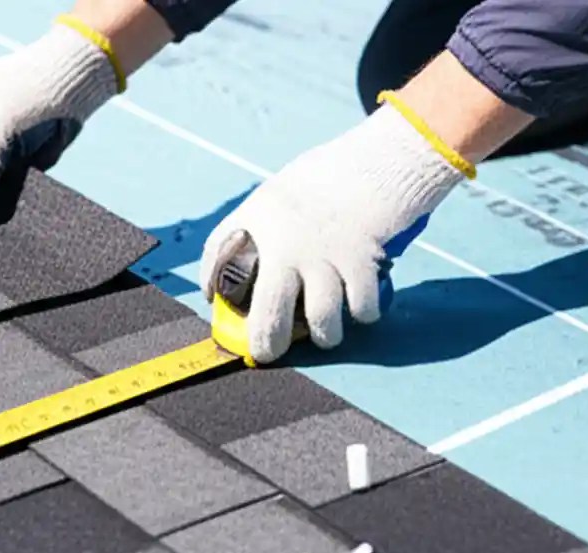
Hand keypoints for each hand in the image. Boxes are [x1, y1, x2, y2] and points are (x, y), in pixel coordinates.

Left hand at [200, 102, 468, 362]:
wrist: (375, 163)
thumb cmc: (321, 184)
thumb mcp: (271, 198)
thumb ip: (244, 234)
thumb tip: (213, 289)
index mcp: (260, 220)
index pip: (218, 252)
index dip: (212, 285)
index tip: (216, 305)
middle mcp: (290, 244)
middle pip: (271, 312)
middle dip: (269, 343)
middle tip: (269, 354)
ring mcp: (327, 256)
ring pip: (323, 320)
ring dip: (326, 335)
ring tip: (326, 333)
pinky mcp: (363, 262)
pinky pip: (362, 308)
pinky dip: (363, 314)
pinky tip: (360, 308)